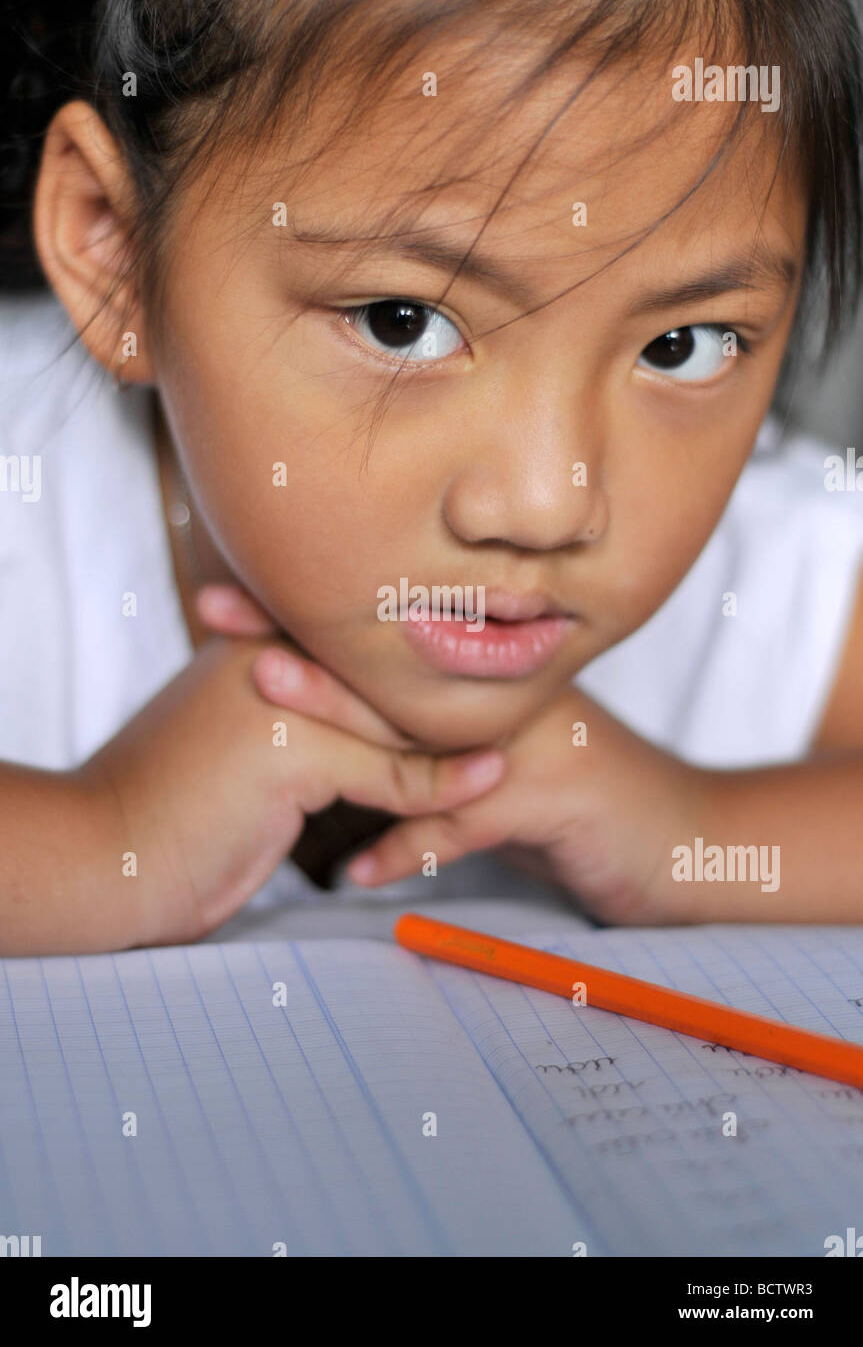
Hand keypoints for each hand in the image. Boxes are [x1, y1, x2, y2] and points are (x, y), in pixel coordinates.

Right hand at [84, 635, 504, 946]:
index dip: (431, 645)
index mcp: (256, 636)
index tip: (496, 650)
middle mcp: (271, 653)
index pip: (363, 632)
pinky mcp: (292, 751)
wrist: (108, 853)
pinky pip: (391, 771)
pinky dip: (444, 787)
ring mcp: (282, 695)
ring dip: (469, 727)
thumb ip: (300, 711)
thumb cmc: (173, 803)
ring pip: (399, 711)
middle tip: (541, 675)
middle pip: (393, 659)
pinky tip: (491, 782)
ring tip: (539, 727)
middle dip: (467, 674)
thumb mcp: (247, 742)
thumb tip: (365, 711)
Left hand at [193, 583, 701, 924]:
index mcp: (489, 678)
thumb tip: (358, 767)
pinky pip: (468, 822)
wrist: (686, 843)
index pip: (391, 643)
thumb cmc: (586, 805)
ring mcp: (531, 738)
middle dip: (302, 646)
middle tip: (218, 623)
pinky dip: (412, 850)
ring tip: (266, 714)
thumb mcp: (503, 769)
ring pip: (422, 728)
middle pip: (392, 668)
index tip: (228, 603)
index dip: (310, 620)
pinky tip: (357, 874)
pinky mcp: (556, 795)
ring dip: (343, 725)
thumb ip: (434, 760)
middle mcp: (506, 693)